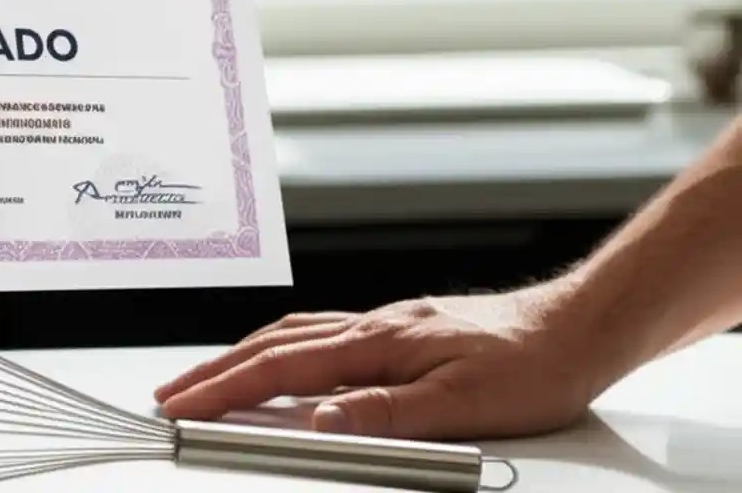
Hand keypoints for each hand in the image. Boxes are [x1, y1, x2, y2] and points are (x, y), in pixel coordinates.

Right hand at [153, 285, 610, 440]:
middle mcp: (371, 327)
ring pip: (291, 334)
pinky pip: (319, 333)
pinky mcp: (398, 330)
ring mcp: (383, 325)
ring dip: (240, 356)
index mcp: (377, 343)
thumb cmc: (529, 366)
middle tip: (170, 394)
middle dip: (214, 371)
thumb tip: (318, 420)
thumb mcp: (462, 404)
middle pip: (272, 345)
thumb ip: (385, 412)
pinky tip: (281, 357)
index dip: (224, 388)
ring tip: (207, 377)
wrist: (575, 327)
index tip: (181, 405)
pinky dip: (280, 346)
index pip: (280, 367)